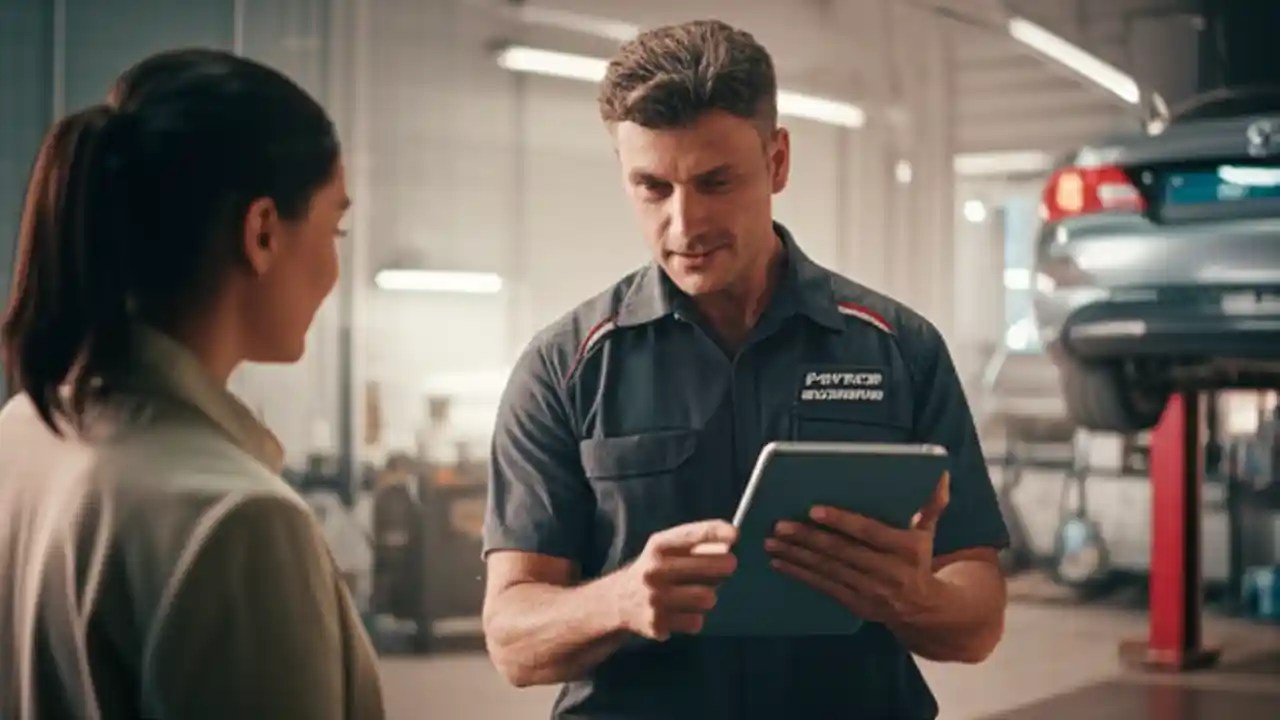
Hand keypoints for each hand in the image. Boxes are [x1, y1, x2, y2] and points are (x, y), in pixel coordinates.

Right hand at [615, 520, 738, 640]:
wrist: (617, 601)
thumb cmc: (655, 570)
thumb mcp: (667, 550)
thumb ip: (696, 546)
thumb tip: (728, 548)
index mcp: (658, 546)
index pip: (693, 535)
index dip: (717, 532)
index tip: (735, 534)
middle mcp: (655, 570)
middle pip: (710, 568)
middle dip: (725, 566)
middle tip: (729, 566)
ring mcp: (655, 598)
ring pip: (707, 598)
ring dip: (708, 597)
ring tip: (698, 595)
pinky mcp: (657, 623)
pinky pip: (696, 622)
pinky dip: (693, 618)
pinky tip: (680, 612)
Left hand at [765, 473, 949, 625]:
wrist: (924, 608)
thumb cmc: (919, 558)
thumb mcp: (928, 530)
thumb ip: (931, 503)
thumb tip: (939, 473)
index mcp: (907, 549)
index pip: (869, 532)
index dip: (841, 521)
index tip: (813, 509)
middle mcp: (889, 572)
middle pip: (842, 552)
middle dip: (808, 538)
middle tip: (780, 525)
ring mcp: (871, 592)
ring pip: (828, 570)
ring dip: (797, 555)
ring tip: (772, 541)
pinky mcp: (856, 605)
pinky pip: (823, 587)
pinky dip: (800, 574)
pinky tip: (780, 562)